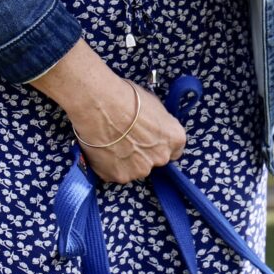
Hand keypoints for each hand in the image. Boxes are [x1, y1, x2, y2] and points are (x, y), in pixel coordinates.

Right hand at [27, 39, 185, 183]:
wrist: (99, 105)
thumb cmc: (125, 97)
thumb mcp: (153, 104)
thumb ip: (158, 122)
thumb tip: (153, 126)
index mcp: (174, 138)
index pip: (174, 150)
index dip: (160, 145)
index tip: (149, 140)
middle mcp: (161, 158)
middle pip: (154, 161)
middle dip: (143, 154)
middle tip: (126, 139)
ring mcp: (140, 170)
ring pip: (134, 169)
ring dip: (125, 161)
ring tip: (110, 143)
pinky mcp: (119, 176)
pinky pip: (114, 173)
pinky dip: (108, 165)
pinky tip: (101, 149)